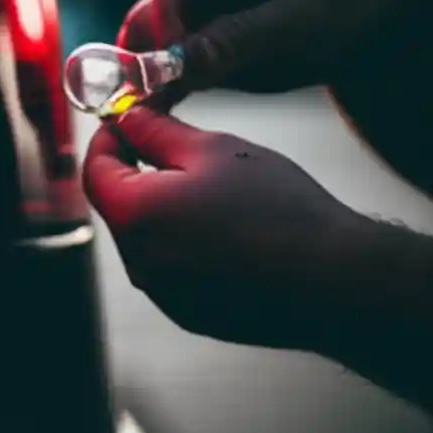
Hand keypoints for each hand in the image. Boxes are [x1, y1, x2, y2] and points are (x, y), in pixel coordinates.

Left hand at [83, 106, 369, 347]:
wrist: (336, 281)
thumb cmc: (277, 209)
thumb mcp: (214, 150)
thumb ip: (156, 132)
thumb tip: (127, 118)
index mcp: (135, 216)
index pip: (95, 171)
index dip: (107, 139)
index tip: (128, 120)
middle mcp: (139, 262)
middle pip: (119, 206)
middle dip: (137, 172)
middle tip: (171, 146)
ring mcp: (163, 294)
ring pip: (147, 239)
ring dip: (163, 209)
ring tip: (212, 190)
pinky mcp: (191, 315)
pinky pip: (172, 269)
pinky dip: (185, 244)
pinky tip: (228, 231)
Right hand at [117, 0, 429, 96]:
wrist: (371, 24)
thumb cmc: (343, 6)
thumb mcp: (296, 23)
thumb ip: (235, 40)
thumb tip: (175, 61)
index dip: (160, 32)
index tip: (162, 73)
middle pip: (149, 18)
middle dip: (142, 59)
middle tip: (141, 101)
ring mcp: (198, 15)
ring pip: (152, 48)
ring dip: (147, 80)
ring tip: (144, 114)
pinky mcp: (202, 46)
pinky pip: (171, 70)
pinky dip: (163, 92)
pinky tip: (155, 116)